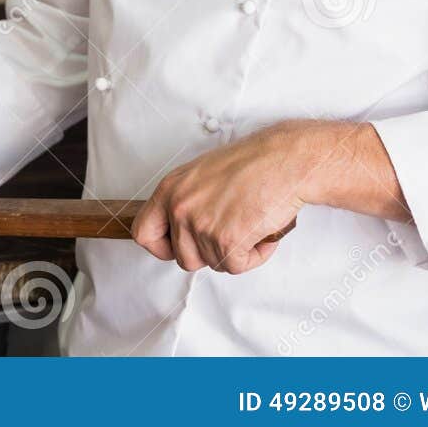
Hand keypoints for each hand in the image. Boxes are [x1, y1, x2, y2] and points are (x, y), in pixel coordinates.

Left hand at [131, 121, 330, 274]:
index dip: (160, 247)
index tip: (176, 248)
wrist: (284, 160)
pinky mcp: (225, 241)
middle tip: (229, 233)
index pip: (143, 233)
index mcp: (170, 190)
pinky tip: (261, 233)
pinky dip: (253, 256)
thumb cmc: (252, 163)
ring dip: (234, 253)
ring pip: (213, 264)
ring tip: (249, 226)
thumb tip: (181, 228)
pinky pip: (237, 267)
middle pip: (183, 258)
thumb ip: (185, 201)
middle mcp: (180, 207)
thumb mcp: (201, 175)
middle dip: (209, 253)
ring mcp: (201, 225)